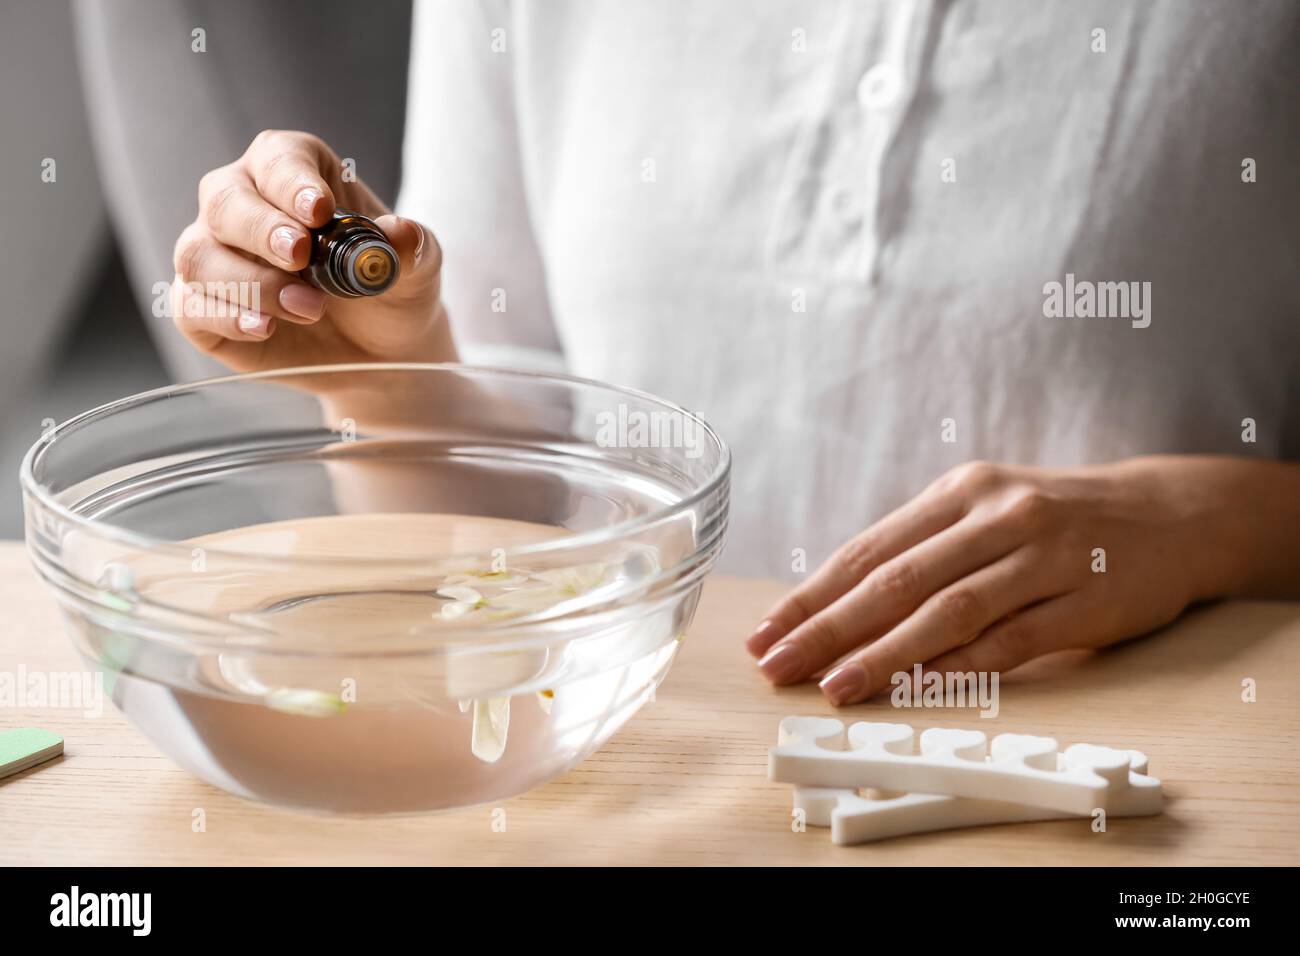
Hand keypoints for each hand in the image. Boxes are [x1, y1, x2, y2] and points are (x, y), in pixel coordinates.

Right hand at [171, 129, 453, 371]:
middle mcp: (243, 203)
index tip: (317, 209)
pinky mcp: (201, 306)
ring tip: (309, 307)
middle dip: (260, 229)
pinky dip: (228, 317)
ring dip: (254, 283)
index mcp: (293, 172)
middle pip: (224, 201)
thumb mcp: (417, 268)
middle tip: (300, 255)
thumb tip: (401, 232)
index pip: (278, 159)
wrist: (380, 349)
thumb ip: (411, 247)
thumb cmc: (390, 290)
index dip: (292, 181)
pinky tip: (265, 328)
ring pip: (199, 255)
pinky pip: (191, 306)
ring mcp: (215, 255)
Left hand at [747, 456, 1299, 704]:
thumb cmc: (1053, 518)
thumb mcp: (984, 509)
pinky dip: (962, 666)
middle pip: (896, 580)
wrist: (1166, 514)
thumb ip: (922, 547)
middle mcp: (997, 517)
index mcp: (961, 491)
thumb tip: (835, 600)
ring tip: (836, 687)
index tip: (766, 631)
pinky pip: (1012, 640)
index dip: (812, 594)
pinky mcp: (1083, 601)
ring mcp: (1042, 558)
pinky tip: (918, 688)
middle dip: (828, 627)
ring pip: (948, 611)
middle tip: (778, 664)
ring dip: (885, 654)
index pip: (868, 549)